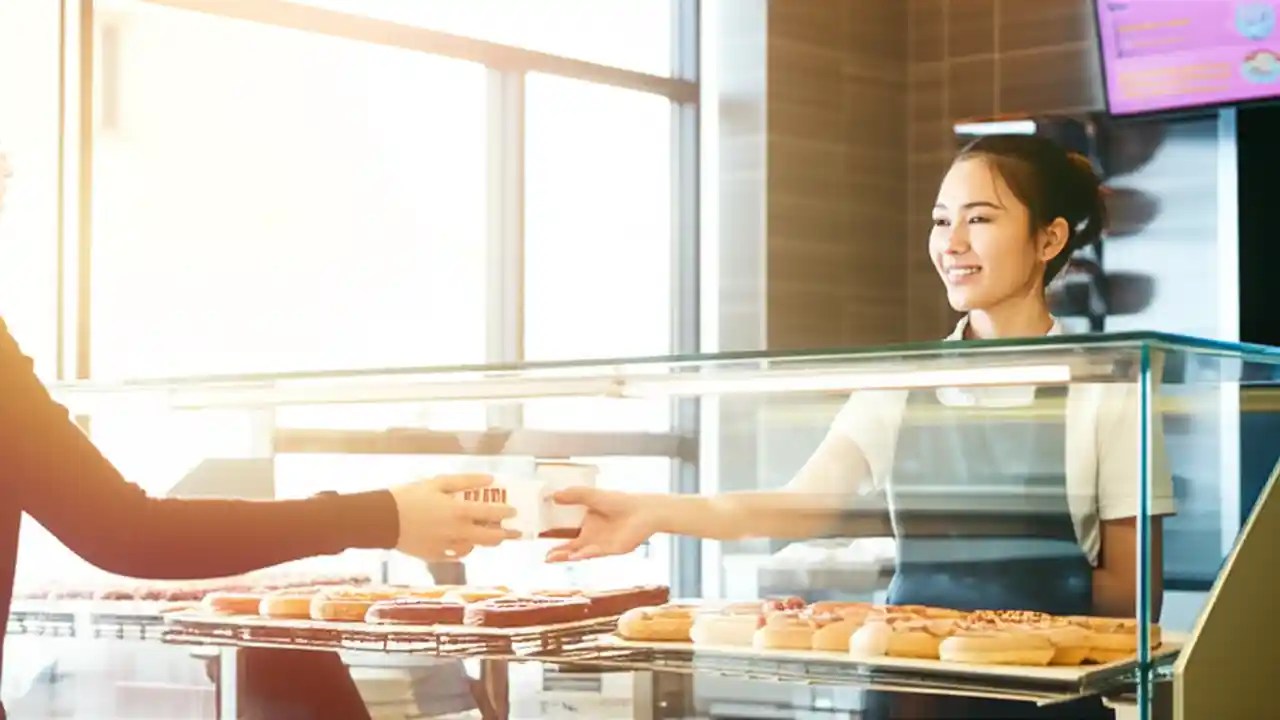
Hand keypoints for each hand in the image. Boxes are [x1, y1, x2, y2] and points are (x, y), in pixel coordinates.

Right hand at [389, 474, 519, 561]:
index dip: (505, 513)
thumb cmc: (410, 496)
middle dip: (505, 535)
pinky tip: (464, 544)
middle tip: (514, 533)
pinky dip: (462, 550)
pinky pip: (454, 555)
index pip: (490, 513)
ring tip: (488, 536)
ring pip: (472, 548)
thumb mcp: (438, 482)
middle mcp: (456, 532)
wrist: (383, 519)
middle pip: (488, 538)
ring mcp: (446, 546)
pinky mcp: (434, 556)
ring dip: (483, 543)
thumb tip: (489, 479)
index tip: (514, 512)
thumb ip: (466, 482)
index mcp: (458, 512)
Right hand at [545, 487, 659, 561]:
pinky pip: (593, 553)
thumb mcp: (593, 496)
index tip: (539, 537)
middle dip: (558, 552)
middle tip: (544, 556)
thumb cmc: (621, 502)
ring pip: (579, 553)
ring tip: (550, 559)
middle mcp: (592, 535)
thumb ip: (575, 495)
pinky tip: (573, 556)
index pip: (566, 531)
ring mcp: (600, 544)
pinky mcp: (610, 550)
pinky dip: (583, 554)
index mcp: (587, 523)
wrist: (644, 511)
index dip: (554, 535)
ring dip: (566, 556)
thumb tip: (553, 495)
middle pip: (571, 546)